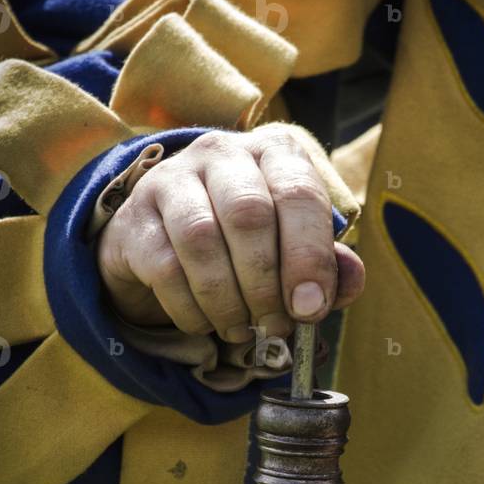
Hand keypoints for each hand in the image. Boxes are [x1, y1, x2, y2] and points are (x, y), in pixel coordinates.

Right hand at [97, 125, 363, 337]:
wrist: (166, 242)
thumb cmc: (246, 246)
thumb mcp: (295, 251)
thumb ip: (328, 267)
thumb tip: (348, 282)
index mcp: (275, 153)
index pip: (299, 193)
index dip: (308, 257)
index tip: (310, 309)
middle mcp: (222, 153)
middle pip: (248, 214)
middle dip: (266, 284)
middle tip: (275, 327)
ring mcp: (172, 180)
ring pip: (202, 240)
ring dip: (228, 301)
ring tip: (242, 330)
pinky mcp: (135, 218)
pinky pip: (164, 269)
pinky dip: (191, 309)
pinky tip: (206, 322)